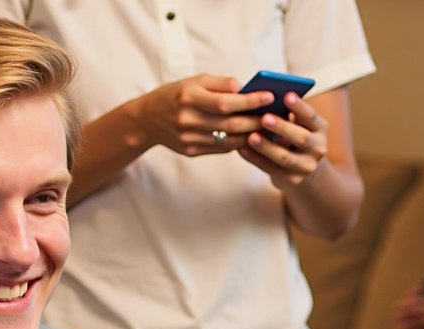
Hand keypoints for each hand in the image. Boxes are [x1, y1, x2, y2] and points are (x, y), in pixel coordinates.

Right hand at [136, 75, 272, 157]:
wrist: (148, 119)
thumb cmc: (176, 94)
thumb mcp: (194, 81)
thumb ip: (220, 84)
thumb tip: (244, 88)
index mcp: (188, 96)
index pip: (225, 101)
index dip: (249, 101)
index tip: (269, 97)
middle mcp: (188, 119)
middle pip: (230, 124)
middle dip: (255, 121)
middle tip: (274, 116)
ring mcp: (189, 138)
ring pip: (228, 140)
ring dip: (250, 135)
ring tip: (266, 128)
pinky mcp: (191, 151)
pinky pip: (220, 148)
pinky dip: (237, 143)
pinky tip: (249, 137)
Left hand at [237, 89, 329, 190]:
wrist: (302, 166)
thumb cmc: (294, 134)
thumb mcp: (297, 122)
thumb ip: (286, 112)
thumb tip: (264, 99)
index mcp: (320, 128)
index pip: (311, 116)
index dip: (299, 106)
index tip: (286, 95)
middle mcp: (318, 148)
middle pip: (301, 138)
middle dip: (282, 128)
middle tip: (264, 118)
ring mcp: (306, 167)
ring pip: (284, 157)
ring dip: (266, 147)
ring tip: (251, 136)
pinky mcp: (292, 180)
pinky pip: (271, 169)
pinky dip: (256, 159)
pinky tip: (243, 150)